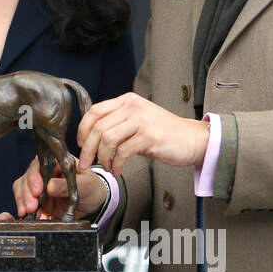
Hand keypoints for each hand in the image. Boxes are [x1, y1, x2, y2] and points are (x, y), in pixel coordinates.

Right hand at [11, 158, 110, 220]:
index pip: (40, 164)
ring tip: (28, 211)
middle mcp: (45, 171)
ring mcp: (39, 184)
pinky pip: (24, 199)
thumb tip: (49, 186)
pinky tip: (26, 213)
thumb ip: (66, 185)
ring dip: (23, 199)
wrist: (93, 203)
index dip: (35, 176)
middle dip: (27, 192)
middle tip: (32, 205)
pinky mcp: (37, 197)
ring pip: (22, 187)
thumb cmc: (91, 187)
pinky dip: (23, 206)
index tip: (37, 189)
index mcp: (56, 161)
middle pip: (28, 176)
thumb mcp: (84, 184)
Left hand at [77, 92, 209, 177]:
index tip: (80, 144)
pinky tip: (117, 171)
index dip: (83, 128)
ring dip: (102, 158)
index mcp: (127, 101)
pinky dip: (115, 165)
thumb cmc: (164, 132)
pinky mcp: (149, 137)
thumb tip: (92, 135)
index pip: (95, 110)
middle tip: (84, 164)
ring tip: (106, 167)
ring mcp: (141, 121)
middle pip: (98, 127)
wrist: (192, 139)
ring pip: (107, 140)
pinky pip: (122, 153)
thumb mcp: (138, 119)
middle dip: (87, 148)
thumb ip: (118, 121)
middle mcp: (132, 107)